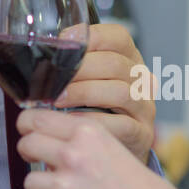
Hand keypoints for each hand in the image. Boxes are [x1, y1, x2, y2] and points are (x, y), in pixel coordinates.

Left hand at [16, 108, 188, 188]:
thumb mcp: (117, 150)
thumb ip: (85, 142)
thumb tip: (55, 137)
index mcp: (90, 133)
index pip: (37, 118)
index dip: (28, 124)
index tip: (28, 130)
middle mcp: (74, 155)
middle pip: (26, 143)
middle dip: (28, 151)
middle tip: (36, 159)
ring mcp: (65, 186)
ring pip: (28, 179)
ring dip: (38, 187)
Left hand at [53, 22, 155, 164]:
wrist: (116, 152)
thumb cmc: (98, 110)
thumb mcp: (92, 81)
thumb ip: (76, 66)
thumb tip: (43, 55)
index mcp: (130, 60)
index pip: (119, 37)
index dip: (92, 36)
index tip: (64, 42)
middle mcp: (142, 81)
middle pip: (115, 64)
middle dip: (80, 68)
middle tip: (54, 77)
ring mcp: (145, 108)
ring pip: (120, 92)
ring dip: (84, 92)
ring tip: (58, 99)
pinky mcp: (141, 134)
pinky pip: (121, 124)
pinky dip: (94, 120)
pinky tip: (72, 121)